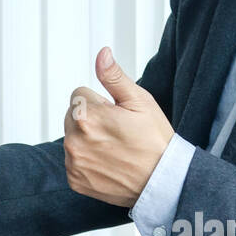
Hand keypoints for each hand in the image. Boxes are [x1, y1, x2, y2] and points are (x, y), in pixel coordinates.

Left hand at [63, 46, 173, 206]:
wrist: (162, 181)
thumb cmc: (154, 140)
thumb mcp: (139, 101)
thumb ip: (114, 76)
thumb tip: (101, 54)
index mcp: (85, 115)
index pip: (79, 94)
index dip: (101, 102)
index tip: (117, 115)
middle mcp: (73, 140)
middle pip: (73, 115)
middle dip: (91, 119)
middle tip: (118, 132)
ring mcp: (73, 162)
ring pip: (73, 138)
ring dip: (88, 139)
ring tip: (115, 148)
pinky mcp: (75, 180)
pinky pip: (74, 160)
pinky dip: (88, 160)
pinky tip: (108, 163)